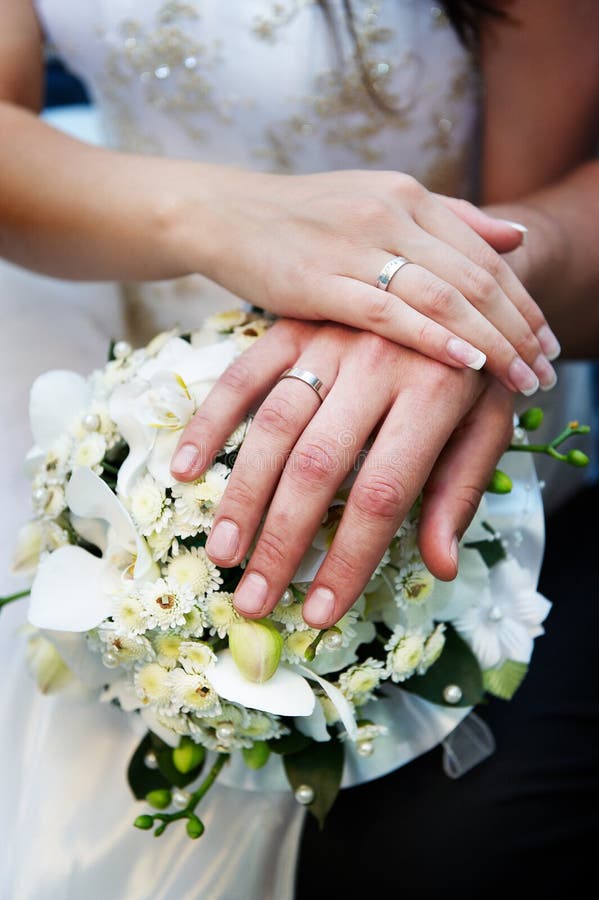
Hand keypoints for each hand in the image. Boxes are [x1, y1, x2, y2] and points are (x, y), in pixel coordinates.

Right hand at [171, 320, 513, 627]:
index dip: (349, 558)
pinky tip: (186, 470)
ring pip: (273, 425)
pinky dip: (210, 422)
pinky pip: (243, 375)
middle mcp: (375, 363)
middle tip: (254, 599)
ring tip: (223, 553)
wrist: (457, 277)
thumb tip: (437, 566)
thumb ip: (461, 490)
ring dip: (242, 494)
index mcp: (434, 393)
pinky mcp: (292, 325)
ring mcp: (327, 340)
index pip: (383, 493)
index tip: (321, 611)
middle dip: (282, 540)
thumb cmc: (475, 367)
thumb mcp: (489, 422)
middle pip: (317, 466)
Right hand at [183, 168, 558, 394]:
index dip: (523, 301)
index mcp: (410, 197)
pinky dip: (435, 338)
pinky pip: (390, 313)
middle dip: (519, 329)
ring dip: (491, 340)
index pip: (485, 255)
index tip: (547, 342)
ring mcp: (355, 246)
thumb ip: (448, 220)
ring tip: (522, 378)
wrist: (225, 214)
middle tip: (546, 371)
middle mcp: (391, 214)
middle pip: (474, 278)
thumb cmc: (303, 218)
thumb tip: (513, 239)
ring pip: (443, 297)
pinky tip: (468, 361)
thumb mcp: (379, 204)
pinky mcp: (320, 281)